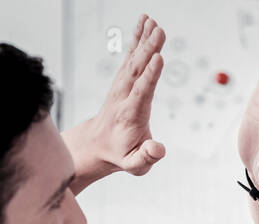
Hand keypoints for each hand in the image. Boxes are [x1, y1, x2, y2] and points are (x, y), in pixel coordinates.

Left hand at [84, 14, 166, 176]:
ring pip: (133, 60)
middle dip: (148, 51)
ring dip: (144, 40)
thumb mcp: (134, 165)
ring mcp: (122, 86)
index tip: (158, 58)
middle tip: (159, 32)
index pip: (141, 92)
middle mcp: (124, 96)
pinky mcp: (124, 80)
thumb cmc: (121, 154)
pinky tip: (146, 23)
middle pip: (137, 70)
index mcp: (130, 115)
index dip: (150, 76)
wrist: (98, 144)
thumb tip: (158, 149)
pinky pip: (131, 56)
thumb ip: (146, 157)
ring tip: (154, 23)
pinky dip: (138, 39)